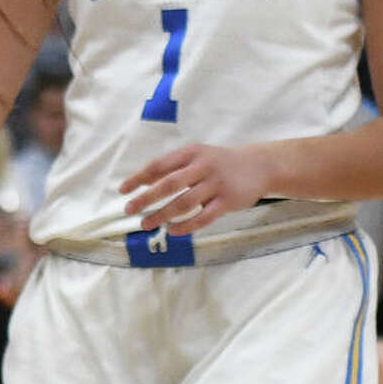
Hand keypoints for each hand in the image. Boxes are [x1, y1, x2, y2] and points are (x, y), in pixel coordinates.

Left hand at [118, 142, 268, 234]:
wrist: (260, 165)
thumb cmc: (220, 162)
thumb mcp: (197, 157)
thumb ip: (172, 167)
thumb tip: (142, 182)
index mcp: (191, 153)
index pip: (159, 165)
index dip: (139, 177)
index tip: (122, 190)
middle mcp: (203, 166)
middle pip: (169, 184)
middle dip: (146, 198)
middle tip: (129, 210)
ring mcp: (216, 184)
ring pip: (184, 203)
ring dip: (162, 215)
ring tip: (147, 224)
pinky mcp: (228, 201)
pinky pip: (203, 217)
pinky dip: (186, 226)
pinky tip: (173, 231)